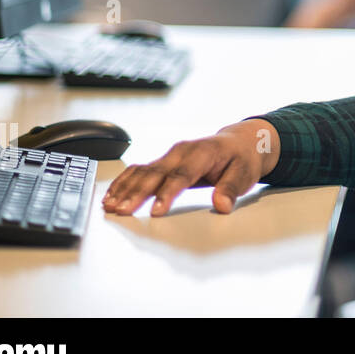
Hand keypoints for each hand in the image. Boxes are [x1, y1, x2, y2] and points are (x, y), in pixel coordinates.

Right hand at [102, 119, 280, 216]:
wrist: (239, 142)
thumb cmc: (241, 158)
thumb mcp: (244, 174)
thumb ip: (231, 189)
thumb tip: (222, 205)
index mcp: (202, 153)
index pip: (182, 175)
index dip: (167, 193)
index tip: (156, 211)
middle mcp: (182, 152)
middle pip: (156, 174)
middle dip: (137, 193)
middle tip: (122, 211)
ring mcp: (170, 155)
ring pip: (143, 171)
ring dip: (125, 188)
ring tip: (110, 206)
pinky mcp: (164, 161)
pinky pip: (140, 170)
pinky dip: (125, 182)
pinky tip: (112, 195)